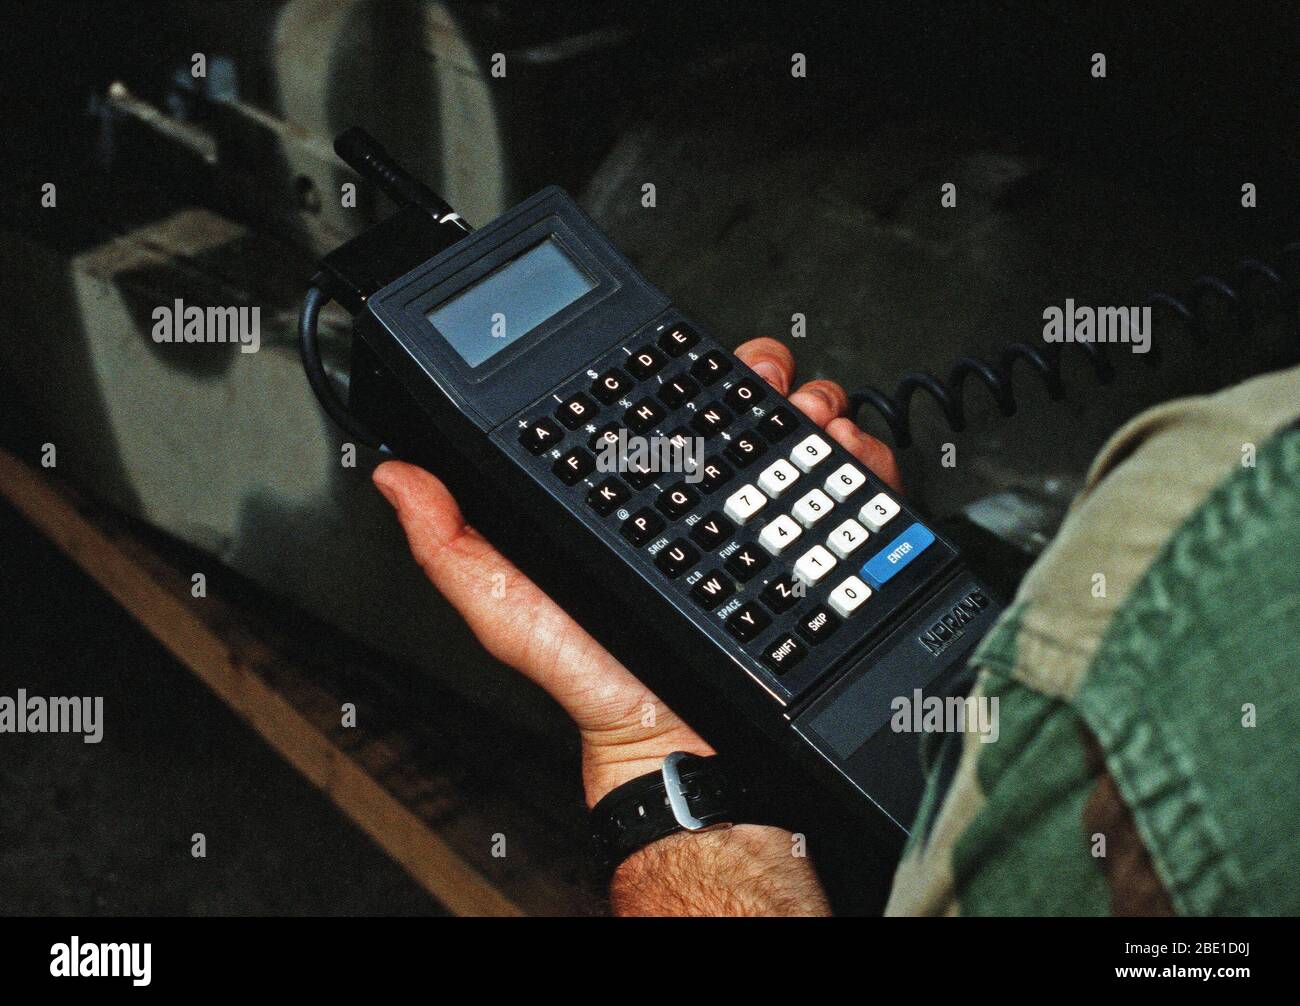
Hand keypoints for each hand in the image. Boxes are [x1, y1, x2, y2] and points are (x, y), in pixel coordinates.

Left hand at [372, 337, 901, 808]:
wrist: (686, 750)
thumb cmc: (600, 686)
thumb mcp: (510, 612)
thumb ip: (454, 547)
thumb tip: (397, 477)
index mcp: (637, 505)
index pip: (663, 414)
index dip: (686, 369)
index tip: (708, 350)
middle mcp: (704, 510)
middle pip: (745, 414)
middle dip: (767, 377)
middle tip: (771, 375)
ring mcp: (765, 534)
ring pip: (804, 442)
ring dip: (818, 413)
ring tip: (815, 414)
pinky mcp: (815, 564)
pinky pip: (853, 500)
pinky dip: (865, 467)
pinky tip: (852, 460)